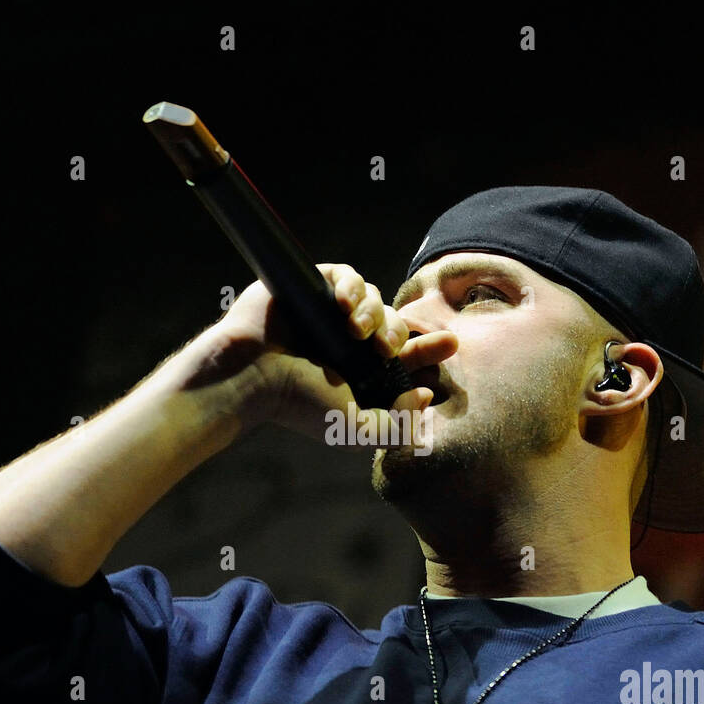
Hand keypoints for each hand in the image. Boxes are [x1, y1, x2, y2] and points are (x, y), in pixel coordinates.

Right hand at [212, 263, 457, 443]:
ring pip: (374, 298)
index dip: (428, 348)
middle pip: (393, 323)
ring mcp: (329, 312)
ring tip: (356, 331)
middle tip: (386, 348)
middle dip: (399, 333)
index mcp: (359, 368)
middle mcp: (346, 339)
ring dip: (374, 313)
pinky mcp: (312, 286)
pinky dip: (352, 287)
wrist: (252, 379)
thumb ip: (397, 424)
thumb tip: (426, 398)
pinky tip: (344, 305)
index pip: (404, 355)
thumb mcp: (356, 429)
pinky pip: (346, 274)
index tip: (450, 343)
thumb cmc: (298, 407)